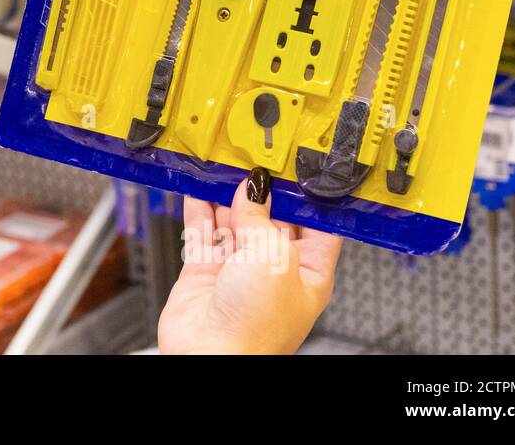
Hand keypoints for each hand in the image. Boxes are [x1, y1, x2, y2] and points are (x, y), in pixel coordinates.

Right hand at [157, 171, 341, 353]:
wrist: (210, 355)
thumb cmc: (257, 326)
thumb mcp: (272, 256)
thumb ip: (260, 217)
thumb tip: (252, 189)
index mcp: (308, 271)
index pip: (315, 226)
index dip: (306, 197)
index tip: (297, 169)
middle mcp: (273, 269)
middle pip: (270, 217)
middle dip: (262, 189)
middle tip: (253, 159)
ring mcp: (237, 269)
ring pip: (234, 220)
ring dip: (227, 194)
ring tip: (223, 165)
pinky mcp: (205, 270)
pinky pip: (202, 231)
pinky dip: (199, 206)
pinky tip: (199, 186)